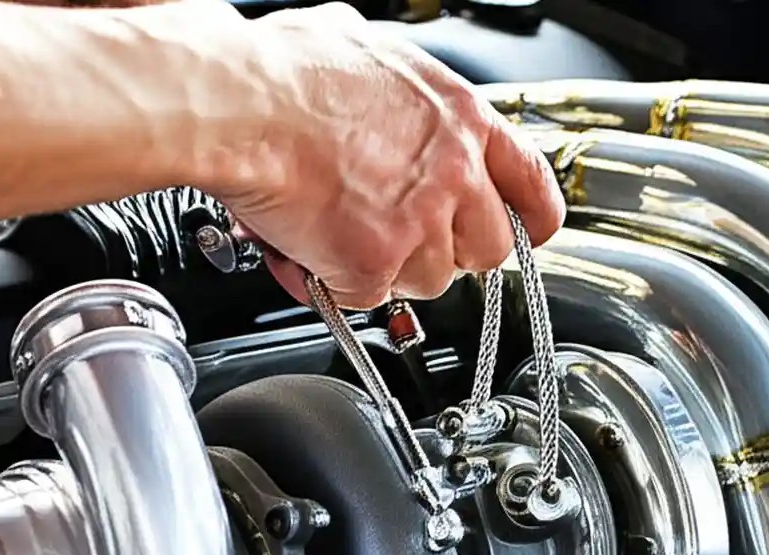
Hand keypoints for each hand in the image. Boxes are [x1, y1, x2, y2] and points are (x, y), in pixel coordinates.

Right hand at [193, 3, 565, 308]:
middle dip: (449, 250)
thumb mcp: (362, 45)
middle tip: (402, 235)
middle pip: (490, 247)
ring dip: (386, 267)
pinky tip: (304, 244)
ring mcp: (419, 223)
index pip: (532, 183)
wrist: (236, 103)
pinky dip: (332, 280)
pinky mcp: (375, 263)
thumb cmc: (282, 69)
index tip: (523, 230)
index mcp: (460, 116)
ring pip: (429, 280)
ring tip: (337, 229)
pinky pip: (367, 295)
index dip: (531, 217)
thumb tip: (377, 79)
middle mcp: (453, 172)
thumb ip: (393, 84)